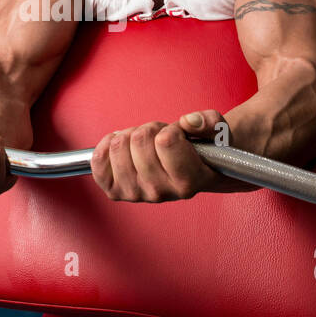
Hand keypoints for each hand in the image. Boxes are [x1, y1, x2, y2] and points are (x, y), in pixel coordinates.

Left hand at [90, 110, 227, 201]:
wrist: (192, 171)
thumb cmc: (204, 150)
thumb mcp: (217, 131)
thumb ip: (209, 123)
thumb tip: (188, 122)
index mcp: (188, 181)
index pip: (165, 142)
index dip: (170, 130)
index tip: (177, 136)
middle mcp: (161, 193)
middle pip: (139, 141)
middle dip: (149, 129)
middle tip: (160, 138)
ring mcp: (136, 194)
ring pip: (118, 146)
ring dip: (130, 135)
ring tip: (145, 144)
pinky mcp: (116, 192)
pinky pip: (98, 164)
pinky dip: (105, 146)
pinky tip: (121, 145)